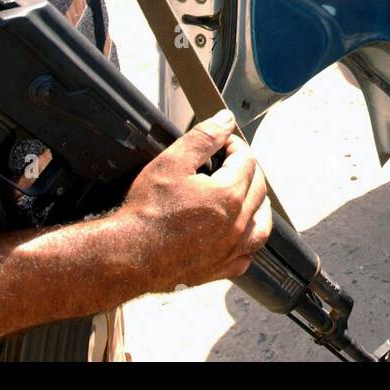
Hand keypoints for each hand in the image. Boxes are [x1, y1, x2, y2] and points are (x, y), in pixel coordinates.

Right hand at [115, 110, 271, 291]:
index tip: (224, 142)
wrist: (128, 255)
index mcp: (229, 195)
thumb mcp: (172, 162)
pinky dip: (248, 241)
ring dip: (258, 205)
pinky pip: (247, 255)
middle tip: (232, 162)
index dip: (235, 145)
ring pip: (261, 225)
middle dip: (249, 169)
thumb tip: (225, 121)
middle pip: (258, 189)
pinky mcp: (219, 269)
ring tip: (247, 194)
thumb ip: (203, 137)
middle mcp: (237, 224)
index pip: (247, 160)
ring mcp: (230, 250)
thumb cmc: (147, 210)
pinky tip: (239, 234)